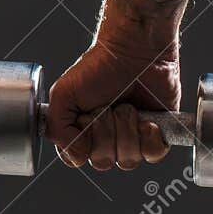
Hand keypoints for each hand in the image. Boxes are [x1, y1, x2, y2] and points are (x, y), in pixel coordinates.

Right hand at [45, 40, 180, 171]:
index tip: (85, 118)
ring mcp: (131, 138)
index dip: (82, 142)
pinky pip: (153, 155)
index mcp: (80, 131)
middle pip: (103, 161)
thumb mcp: (63, 94)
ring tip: (128, 106)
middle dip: (106, 131)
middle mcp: (105, 139)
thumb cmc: (97, 68)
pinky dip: (150, 136)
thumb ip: (56, 128)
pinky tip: (147, 119)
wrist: (134, 52)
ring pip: (128, 160)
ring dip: (127, 129)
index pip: (76, 158)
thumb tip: (76, 157)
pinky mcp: (156, 136)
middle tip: (108, 106)